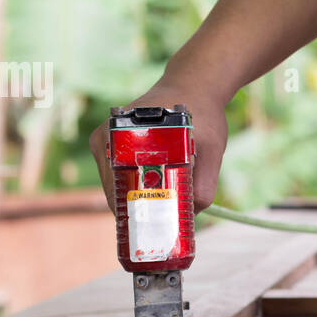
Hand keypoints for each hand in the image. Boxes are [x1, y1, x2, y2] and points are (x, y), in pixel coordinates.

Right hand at [88, 83, 228, 213]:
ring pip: (120, 187)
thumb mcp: (210, 148)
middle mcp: (105, 138)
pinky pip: (124, 177)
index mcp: (117, 136)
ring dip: (141, 200)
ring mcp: (108, 141)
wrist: (195, 86)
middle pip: (116, 192)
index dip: (135, 214)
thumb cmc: (201, 113)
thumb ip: (203, 184)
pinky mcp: (115, 145)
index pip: (116, 191)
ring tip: (167, 212)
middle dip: (140, 211)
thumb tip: (190, 215)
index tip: (154, 230)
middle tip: (165, 227)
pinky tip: (162, 194)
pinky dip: (141, 188)